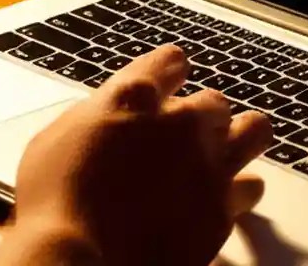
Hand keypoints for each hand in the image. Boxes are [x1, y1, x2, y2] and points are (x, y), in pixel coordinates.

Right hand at [0, 45, 272, 265]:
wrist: (80, 261)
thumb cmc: (53, 203)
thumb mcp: (55, 141)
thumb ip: (95, 119)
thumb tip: (107, 118)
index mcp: (133, 97)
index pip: (169, 62)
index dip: (168, 71)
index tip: (168, 79)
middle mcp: (179, 123)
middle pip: (214, 101)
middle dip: (202, 116)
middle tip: (184, 136)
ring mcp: (207, 165)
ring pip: (254, 130)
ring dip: (239, 138)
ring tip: (224, 154)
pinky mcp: (223, 208)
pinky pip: (251, 186)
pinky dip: (238, 190)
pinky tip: (221, 198)